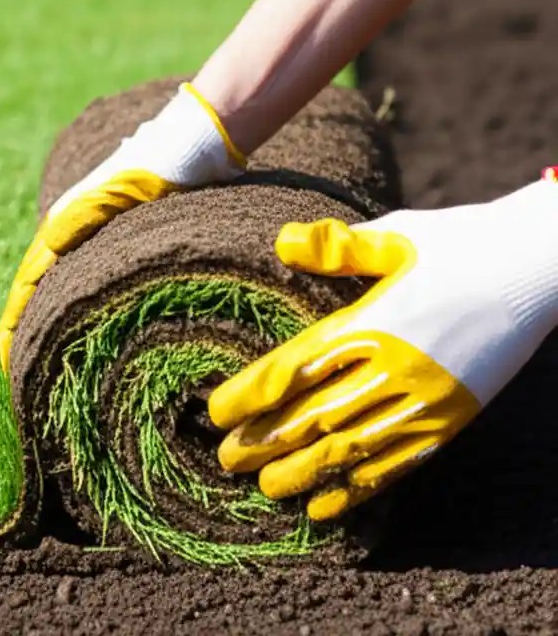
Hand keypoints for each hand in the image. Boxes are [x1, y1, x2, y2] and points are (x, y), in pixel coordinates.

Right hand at [0, 83, 243, 378]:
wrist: (199, 138)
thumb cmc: (164, 162)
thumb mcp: (123, 187)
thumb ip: (85, 213)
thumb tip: (48, 248)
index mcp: (64, 222)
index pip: (26, 284)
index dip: (10, 326)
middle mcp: (69, 230)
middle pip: (32, 289)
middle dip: (14, 330)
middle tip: (0, 371)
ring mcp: (89, 234)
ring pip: (51, 284)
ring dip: (34, 318)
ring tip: (21, 353)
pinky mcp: (114, 237)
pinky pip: (77, 277)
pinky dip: (62, 302)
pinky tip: (64, 318)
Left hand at [210, 179, 557, 520]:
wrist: (543, 267)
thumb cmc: (463, 245)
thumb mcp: (399, 236)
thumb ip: (339, 247)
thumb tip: (283, 240)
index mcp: (373, 321)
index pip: (295, 367)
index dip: (252, 395)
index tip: (216, 413)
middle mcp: (397, 366)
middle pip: (315, 415)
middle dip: (266, 441)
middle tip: (226, 460)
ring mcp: (427, 399)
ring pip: (353, 448)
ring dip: (304, 472)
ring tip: (266, 487)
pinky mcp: (453, 419)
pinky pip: (399, 463)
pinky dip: (358, 488)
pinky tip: (325, 505)